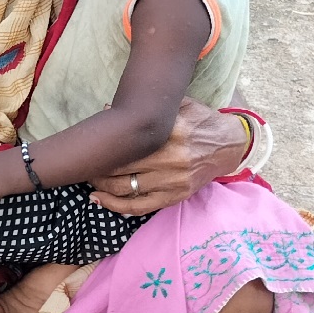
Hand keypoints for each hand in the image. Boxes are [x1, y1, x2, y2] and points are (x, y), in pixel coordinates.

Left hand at [88, 97, 246, 213]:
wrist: (230, 146)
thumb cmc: (202, 122)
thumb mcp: (181, 105)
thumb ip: (149, 107)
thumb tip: (109, 110)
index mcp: (173, 131)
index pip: (130, 141)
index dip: (105, 145)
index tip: (88, 144)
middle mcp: (172, 158)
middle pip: (123, 167)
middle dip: (98, 167)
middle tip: (83, 163)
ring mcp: (174, 181)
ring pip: (127, 188)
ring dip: (101, 186)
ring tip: (88, 179)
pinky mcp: (176, 196)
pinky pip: (140, 207)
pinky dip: (116, 206)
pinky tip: (100, 200)